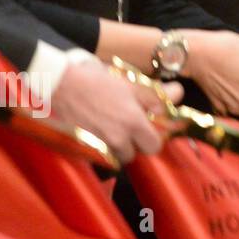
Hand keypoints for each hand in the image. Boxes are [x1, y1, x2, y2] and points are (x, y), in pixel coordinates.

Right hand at [51, 59, 183, 163]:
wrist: (60, 85)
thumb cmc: (98, 81)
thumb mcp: (132, 84)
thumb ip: (156, 94)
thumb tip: (177, 94)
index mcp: (133, 122)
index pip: (154, 146)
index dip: (153, 139)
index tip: (149, 129)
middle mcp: (117, 138)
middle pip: (134, 154)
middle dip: (134, 144)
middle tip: (129, 129)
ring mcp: (98, 145)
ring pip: (115, 156)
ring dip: (116, 147)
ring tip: (110, 128)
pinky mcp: (81, 148)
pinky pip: (98, 156)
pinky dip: (100, 148)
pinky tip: (96, 132)